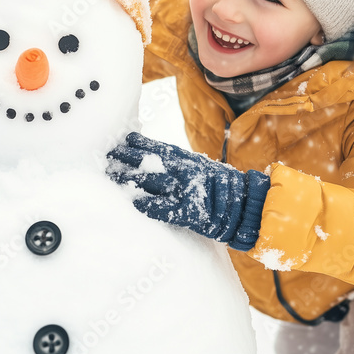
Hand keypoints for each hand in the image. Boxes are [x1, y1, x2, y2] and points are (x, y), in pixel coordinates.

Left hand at [107, 132, 268, 250]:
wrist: (246, 207)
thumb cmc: (222, 188)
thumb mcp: (201, 168)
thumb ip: (181, 164)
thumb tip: (158, 157)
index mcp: (188, 161)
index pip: (159, 148)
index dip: (139, 144)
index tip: (121, 140)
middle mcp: (185, 172)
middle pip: (150, 162)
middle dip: (127, 159)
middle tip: (106, 157)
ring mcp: (187, 191)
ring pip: (152, 182)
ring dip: (131, 179)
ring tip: (112, 177)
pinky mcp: (190, 213)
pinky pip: (165, 208)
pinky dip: (148, 205)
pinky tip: (133, 202)